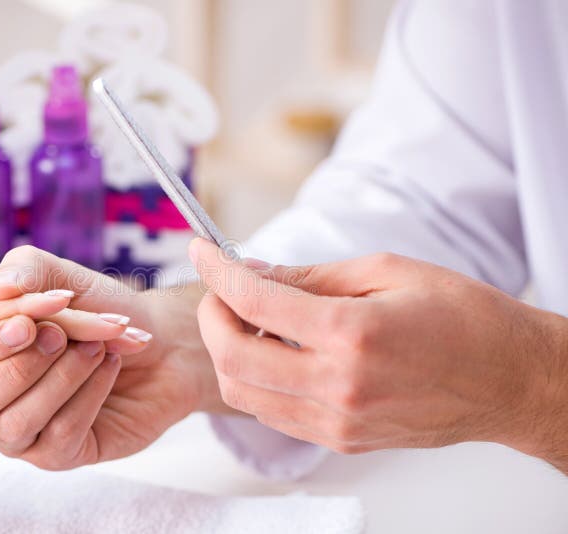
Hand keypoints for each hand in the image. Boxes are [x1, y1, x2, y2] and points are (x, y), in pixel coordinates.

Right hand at [0, 246, 220, 468]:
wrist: (160, 338)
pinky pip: (60, 434)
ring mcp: (23, 432)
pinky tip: (109, 367)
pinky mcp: (60, 454)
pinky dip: (88, 394)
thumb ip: (25, 270)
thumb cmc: (102, 308)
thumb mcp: (63, 278)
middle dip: (20, 367)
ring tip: (96, 347)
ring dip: (61, 379)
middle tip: (61, 334)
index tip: (30, 318)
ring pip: (17, 422)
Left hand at [190, 238, 567, 465]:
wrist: (507, 380)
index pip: (255, 301)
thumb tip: (254, 272)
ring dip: (229, 350)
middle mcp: (339, 385)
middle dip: (211, 317)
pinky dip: (256, 379)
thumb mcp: (386, 271)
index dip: (217, 272)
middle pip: (233, 357)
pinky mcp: (341, 439)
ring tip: (247, 319)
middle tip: (219, 291)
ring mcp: (338, 420)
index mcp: (352, 334)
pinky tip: (274, 351)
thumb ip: (311, 276)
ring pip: (243, 392)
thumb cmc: (462, 318)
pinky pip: (272, 412)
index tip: (201, 253)